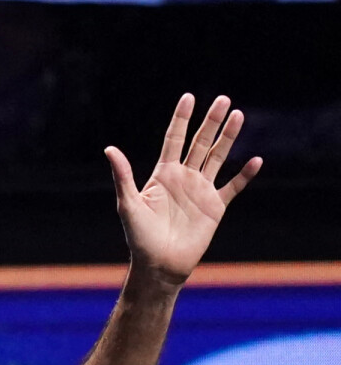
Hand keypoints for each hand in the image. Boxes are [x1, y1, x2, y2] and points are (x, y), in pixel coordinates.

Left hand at [106, 94, 262, 288]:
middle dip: (211, 122)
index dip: (181, 119)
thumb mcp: (128, 205)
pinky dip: (245, 175)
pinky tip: (256, 161)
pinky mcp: (214, 207)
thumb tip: (109, 149)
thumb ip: (123, 176)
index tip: (188, 98)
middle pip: (200, 143)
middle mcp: (184, 178)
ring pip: (218, 157)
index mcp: (164, 174)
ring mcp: (201, 191)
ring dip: (228, 138)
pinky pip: (233, 187)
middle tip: (223, 99)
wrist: (159, 266)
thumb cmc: (140, 239)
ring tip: (238, 115)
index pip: (174, 139)